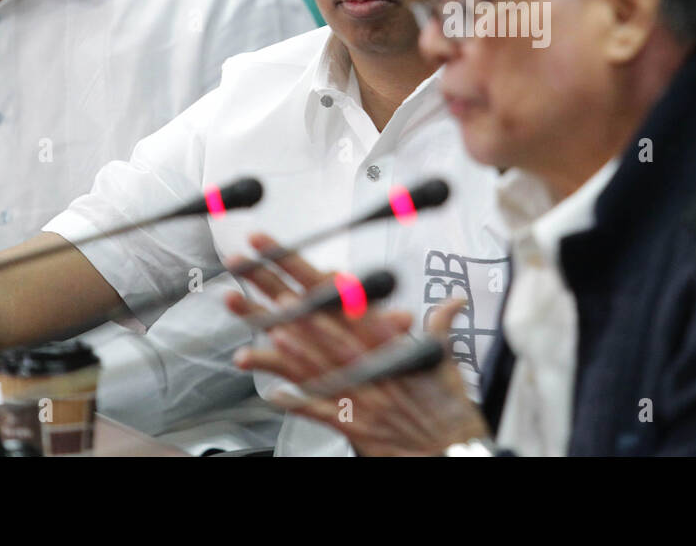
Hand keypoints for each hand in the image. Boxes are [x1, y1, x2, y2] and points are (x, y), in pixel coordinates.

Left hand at [224, 235, 491, 455]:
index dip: (299, 266)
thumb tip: (452, 302)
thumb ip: (440, 324)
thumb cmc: (447, 405)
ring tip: (250, 320)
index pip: (335, 291)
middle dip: (273, 288)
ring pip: (311, 358)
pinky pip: (322, 411)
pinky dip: (299, 401)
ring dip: (277, 339)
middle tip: (242, 265)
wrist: (454, 448)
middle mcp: (368, 357)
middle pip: (313, 316)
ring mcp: (359, 390)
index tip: (269, 246)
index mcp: (386, 336)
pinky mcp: (355, 424)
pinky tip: (274, 393)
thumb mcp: (444, 357)